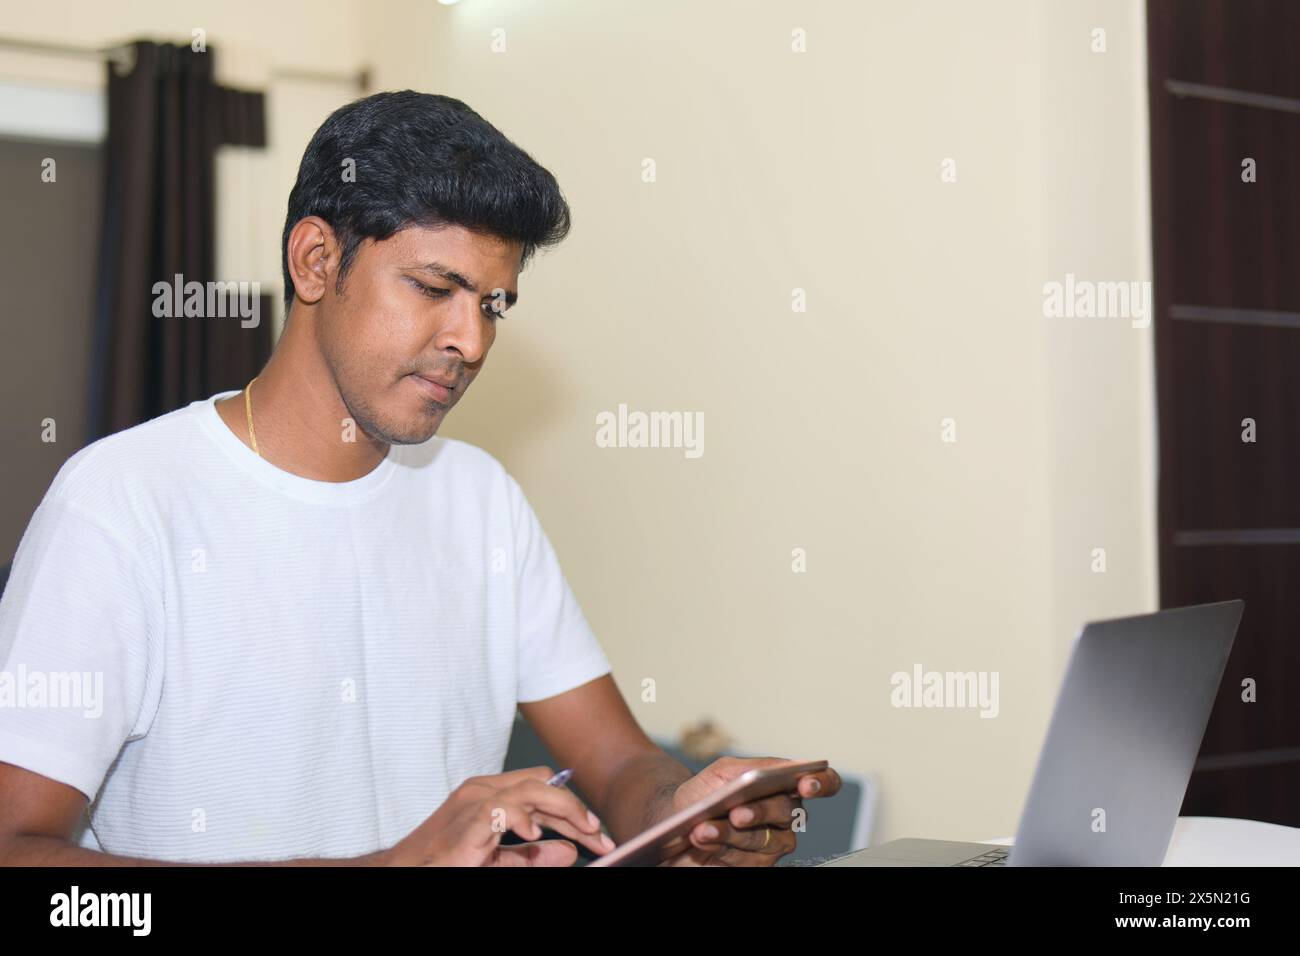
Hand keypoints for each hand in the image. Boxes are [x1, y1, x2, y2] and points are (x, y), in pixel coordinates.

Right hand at [379, 766, 616, 866]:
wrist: (403, 871)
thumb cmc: (445, 864)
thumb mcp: (497, 861)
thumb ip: (531, 857)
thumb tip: (570, 852)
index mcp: (489, 794)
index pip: (542, 786)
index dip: (572, 808)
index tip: (596, 834)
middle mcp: (483, 790)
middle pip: (544, 784)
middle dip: (578, 811)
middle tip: (603, 838)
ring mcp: (474, 801)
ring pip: (532, 787)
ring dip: (566, 809)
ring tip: (585, 831)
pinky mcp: (467, 821)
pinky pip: (503, 808)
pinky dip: (524, 819)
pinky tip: (537, 836)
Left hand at [659, 756, 840, 866]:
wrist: (677, 820)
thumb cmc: (705, 792)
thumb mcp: (724, 771)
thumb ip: (755, 766)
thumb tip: (783, 768)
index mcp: (786, 787)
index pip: (824, 783)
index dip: (822, 783)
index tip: (806, 784)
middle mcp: (786, 816)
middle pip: (789, 813)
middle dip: (760, 812)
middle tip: (736, 812)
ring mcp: (774, 844)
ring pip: (765, 840)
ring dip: (731, 834)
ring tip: (704, 829)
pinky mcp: (757, 866)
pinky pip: (746, 861)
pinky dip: (721, 849)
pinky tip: (704, 839)